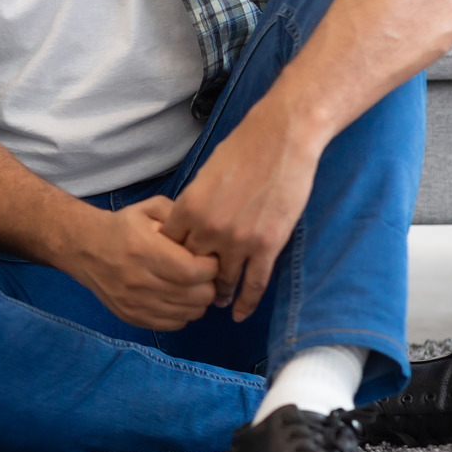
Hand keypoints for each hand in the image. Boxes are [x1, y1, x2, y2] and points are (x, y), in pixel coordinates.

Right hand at [65, 197, 220, 330]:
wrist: (84, 248)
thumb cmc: (122, 227)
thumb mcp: (150, 209)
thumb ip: (180, 217)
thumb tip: (205, 238)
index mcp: (146, 250)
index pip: (195, 271)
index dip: (211, 266)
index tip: (209, 258)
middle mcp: (140, 281)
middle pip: (198, 296)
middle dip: (209, 284)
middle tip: (202, 272)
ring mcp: (136, 303)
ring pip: (190, 313)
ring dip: (198, 300)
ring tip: (191, 285)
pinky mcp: (132, 317)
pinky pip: (174, 325)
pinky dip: (183, 313)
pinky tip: (177, 297)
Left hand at [160, 99, 319, 321]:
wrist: (281, 139)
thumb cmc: (243, 148)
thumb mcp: (205, 175)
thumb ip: (195, 203)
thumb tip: (189, 222)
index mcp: (189, 207)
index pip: (170, 246)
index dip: (171, 259)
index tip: (174, 267)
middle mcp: (209, 228)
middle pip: (192, 267)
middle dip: (191, 280)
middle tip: (192, 290)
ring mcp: (238, 240)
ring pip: (223, 280)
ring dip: (219, 293)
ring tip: (217, 301)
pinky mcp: (267, 245)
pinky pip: (253, 283)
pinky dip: (246, 302)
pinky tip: (240, 313)